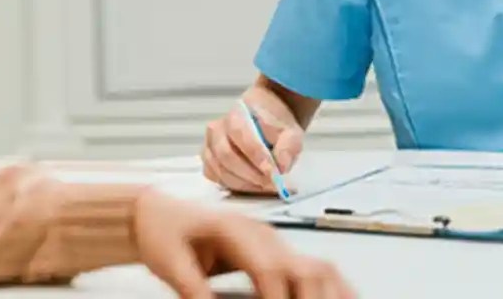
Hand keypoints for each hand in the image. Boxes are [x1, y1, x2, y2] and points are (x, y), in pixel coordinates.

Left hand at [135, 189, 353, 298]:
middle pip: (303, 266)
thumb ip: (192, 288)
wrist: (159, 213)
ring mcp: (272, 240)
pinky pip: (311, 268)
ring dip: (333, 293)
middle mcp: (262, 233)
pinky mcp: (274, 251)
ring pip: (317, 266)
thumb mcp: (169, 263)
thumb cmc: (164, 232)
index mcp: (236, 229)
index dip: (277, 298)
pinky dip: (330, 287)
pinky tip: (343, 298)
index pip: (268, 267)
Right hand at [202, 86, 304, 194]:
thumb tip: (281, 166)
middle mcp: (217, 130)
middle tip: (270, 183)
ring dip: (244, 183)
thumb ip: (288, 146)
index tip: (272, 171)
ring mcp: (210, 147)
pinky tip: (252, 185)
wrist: (262, 124)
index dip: (256, 156)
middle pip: (227, 156)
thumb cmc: (274, 127)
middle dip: (250, 174)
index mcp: (236, 116)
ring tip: (264, 185)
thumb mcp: (290, 132)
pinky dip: (235, 186)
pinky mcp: (209, 163)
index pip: (241, 135)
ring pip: (221, 171)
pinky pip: (217, 178)